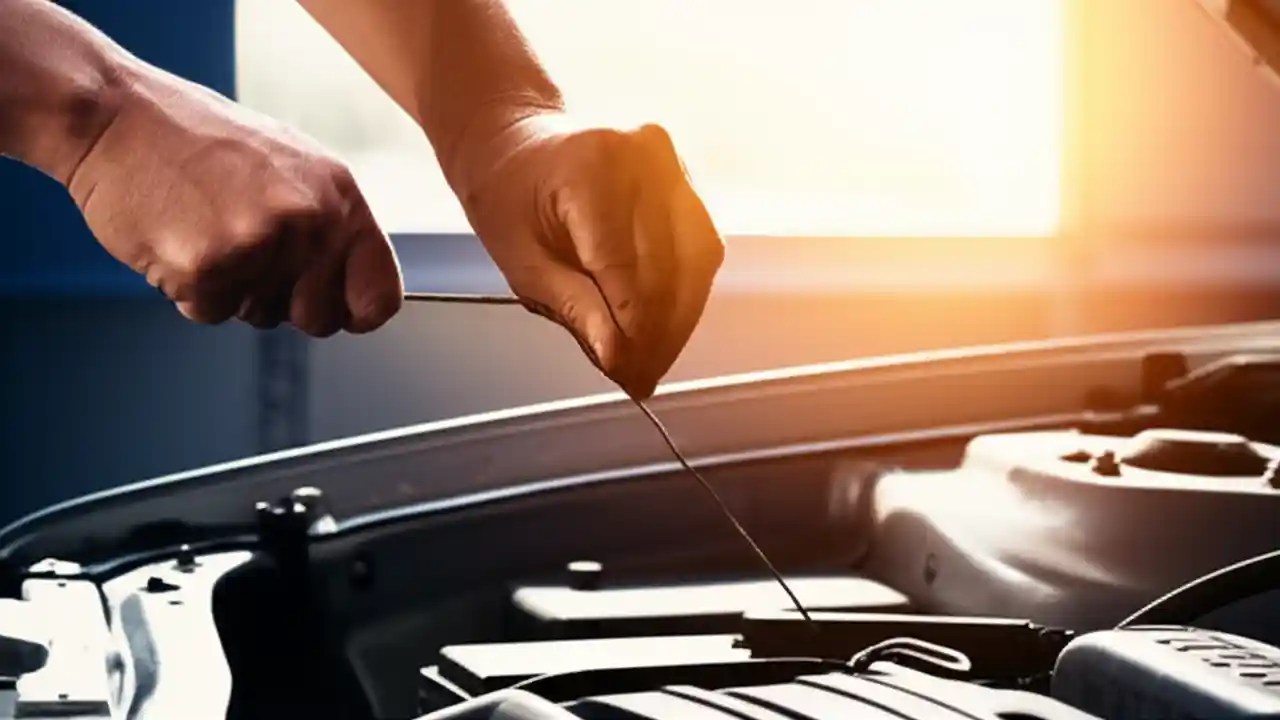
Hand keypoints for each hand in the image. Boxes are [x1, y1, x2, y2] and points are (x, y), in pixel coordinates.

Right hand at [65, 63, 402, 335]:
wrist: (116, 116)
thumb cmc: (200, 140)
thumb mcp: (291, 166)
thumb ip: (330, 224)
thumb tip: (360, 289)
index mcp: (339, 195)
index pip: (381, 293)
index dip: (357, 313)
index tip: (340, 312)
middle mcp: (310, 221)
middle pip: (319, 319)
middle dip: (284, 303)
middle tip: (246, 253)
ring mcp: (260, 245)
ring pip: (259, 316)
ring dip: (232, 289)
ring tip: (205, 228)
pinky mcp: (208, 267)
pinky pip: (209, 313)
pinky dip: (189, 289)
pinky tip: (175, 237)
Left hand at [456, 113, 723, 398]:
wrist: (517, 145)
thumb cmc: (509, 198)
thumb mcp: (524, 264)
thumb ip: (579, 310)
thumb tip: (620, 358)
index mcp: (590, 171)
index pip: (629, 271)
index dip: (636, 333)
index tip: (631, 376)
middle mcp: (641, 156)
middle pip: (670, 269)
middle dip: (660, 333)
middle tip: (642, 377)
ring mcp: (669, 162)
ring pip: (698, 260)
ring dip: (681, 316)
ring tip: (653, 357)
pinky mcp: (685, 177)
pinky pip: (700, 245)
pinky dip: (685, 289)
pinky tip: (664, 321)